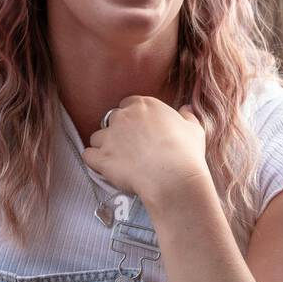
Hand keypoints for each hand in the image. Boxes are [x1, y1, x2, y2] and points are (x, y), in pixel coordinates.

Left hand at [85, 96, 211, 209]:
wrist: (173, 178)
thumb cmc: (186, 153)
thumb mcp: (194, 130)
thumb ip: (188, 116)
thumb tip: (186, 109)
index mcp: (145, 105)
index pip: (129, 104)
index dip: (132, 118)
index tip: (139, 131)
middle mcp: (123, 116)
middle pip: (111, 119)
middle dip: (117, 131)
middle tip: (129, 148)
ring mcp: (110, 136)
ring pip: (97, 137)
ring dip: (104, 146)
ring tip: (118, 161)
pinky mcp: (101, 157)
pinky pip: (88, 155)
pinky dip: (94, 162)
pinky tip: (105, 169)